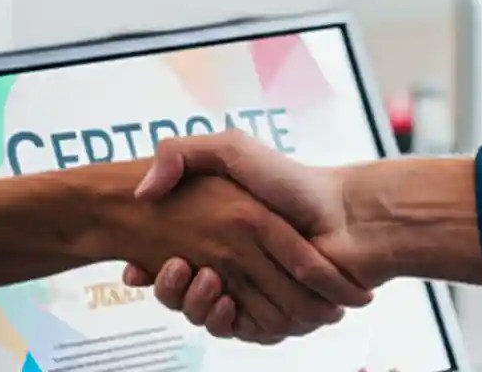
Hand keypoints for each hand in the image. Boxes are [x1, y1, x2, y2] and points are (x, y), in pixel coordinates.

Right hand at [119, 171, 363, 343]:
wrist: (347, 216)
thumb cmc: (293, 180)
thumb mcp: (232, 148)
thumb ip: (182, 153)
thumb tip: (143, 190)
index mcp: (219, 233)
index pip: (167, 260)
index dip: (145, 268)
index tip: (134, 266)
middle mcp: (232, 265)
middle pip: (181, 294)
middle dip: (170, 289)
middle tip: (175, 267)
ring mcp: (251, 292)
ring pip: (204, 316)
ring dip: (195, 305)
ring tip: (206, 281)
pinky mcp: (272, 316)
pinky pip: (238, 332)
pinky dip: (225, 322)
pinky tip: (226, 302)